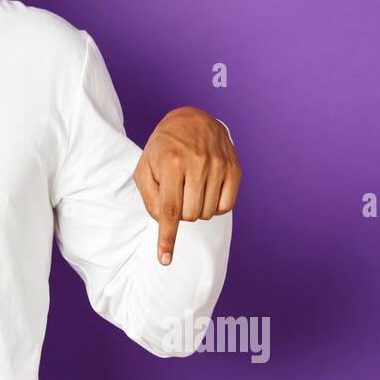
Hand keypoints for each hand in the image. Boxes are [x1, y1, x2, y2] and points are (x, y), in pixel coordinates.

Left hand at [133, 107, 239, 265]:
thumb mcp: (145, 167)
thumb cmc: (163, 148)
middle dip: (180, 213)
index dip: (167, 238)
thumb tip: (164, 222)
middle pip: (189, 215)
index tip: (165, 260)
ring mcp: (219, 165)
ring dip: (196, 209)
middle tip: (176, 194)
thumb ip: (150, 197)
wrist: (193, 120)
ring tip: (190, 188)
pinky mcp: (235, 169)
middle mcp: (198, 163)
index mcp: (171, 162)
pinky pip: (226, 207)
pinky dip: (214, 207)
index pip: (169, 210)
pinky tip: (206, 191)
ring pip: (207, 213)